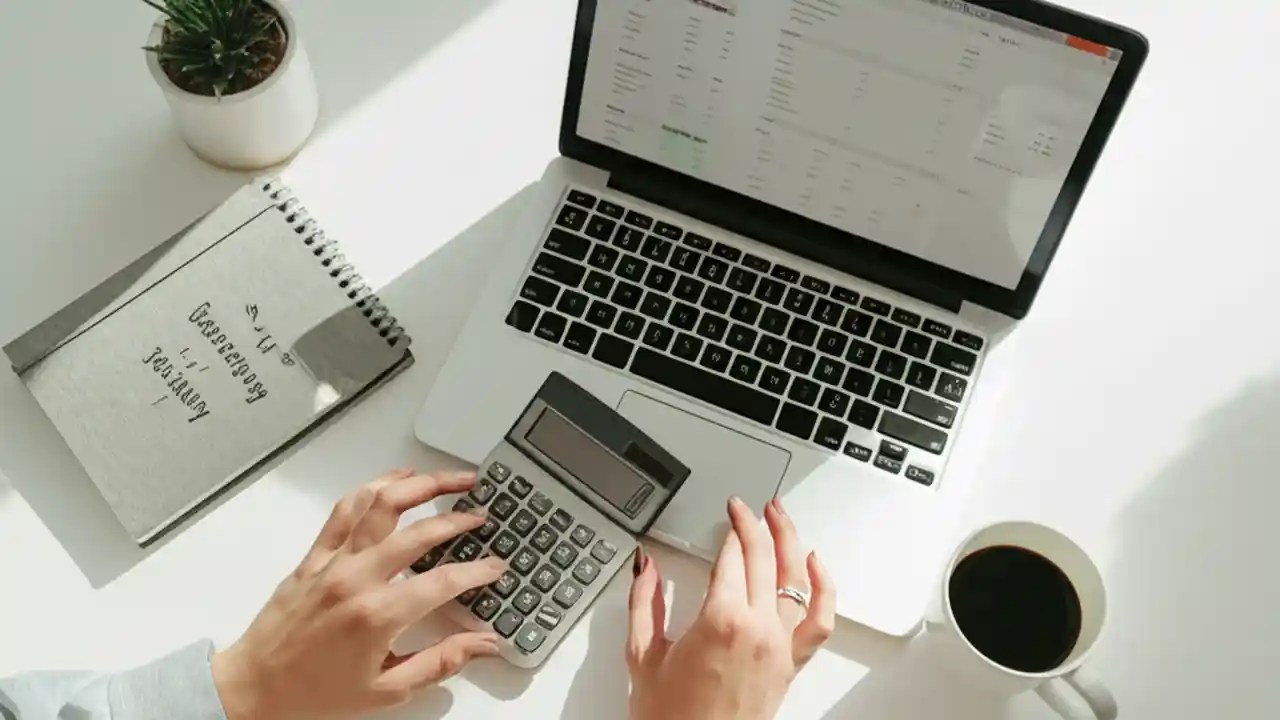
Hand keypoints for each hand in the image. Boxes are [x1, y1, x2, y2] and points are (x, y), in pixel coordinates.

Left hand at [212, 469, 505, 719]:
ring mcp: (333, 562)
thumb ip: (441, 662)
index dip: (478, 570)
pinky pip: (346, 510)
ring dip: (421, 486)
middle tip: (483, 515)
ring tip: (449, 479)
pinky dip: (375, 488)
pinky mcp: (315, 555)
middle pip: (420, 532)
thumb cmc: (314, 694)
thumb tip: (484, 645)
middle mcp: (356, 580)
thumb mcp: (388, 691)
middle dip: (460, 519)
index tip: (496, 566)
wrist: (254, 689)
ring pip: (381, 505)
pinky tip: (397, 480)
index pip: (444, 581)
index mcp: (378, 615)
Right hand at [626, 497, 835, 719]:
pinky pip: (819, 620)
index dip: (730, 530)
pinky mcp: (790, 665)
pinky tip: (814, 565)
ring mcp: (779, 647)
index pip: (732, 557)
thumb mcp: (643, 656)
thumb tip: (645, 566)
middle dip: (754, 525)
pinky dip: (823, 588)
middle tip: (744, 507)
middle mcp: (757, 629)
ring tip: (780, 517)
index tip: (726, 515)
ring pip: (795, 579)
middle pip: (763, 559)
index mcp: (720, 621)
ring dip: (789, 541)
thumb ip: (643, 603)